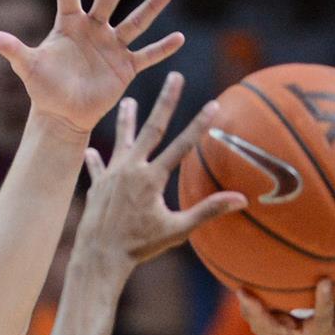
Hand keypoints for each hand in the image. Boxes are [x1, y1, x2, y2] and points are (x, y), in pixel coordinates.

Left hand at [0, 0, 184, 135]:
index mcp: (69, 25)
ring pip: (135, 23)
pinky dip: (161, 49)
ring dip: (150, 8)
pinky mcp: (125, 68)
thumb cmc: (44, 88)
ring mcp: (112, 47)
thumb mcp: (28, 67)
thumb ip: (13, 49)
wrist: (63, 114)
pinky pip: (146, 56)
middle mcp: (94, 29)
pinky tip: (179, 39)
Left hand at [75, 80, 247, 267]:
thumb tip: (241, 200)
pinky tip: (93, 151)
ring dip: (126, 120)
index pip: (182, 145)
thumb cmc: (139, 248)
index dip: (200, 125)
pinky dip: (96, 160)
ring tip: (127, 102)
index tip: (214, 104)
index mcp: (152, 178)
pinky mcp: (96, 186)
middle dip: (165, 101)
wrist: (99, 258)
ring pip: (121, 141)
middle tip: (174, 76)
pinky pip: (97, 168)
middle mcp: (131, 170)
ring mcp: (111, 176)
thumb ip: (208, 211)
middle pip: (152, 128)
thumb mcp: (177, 230)